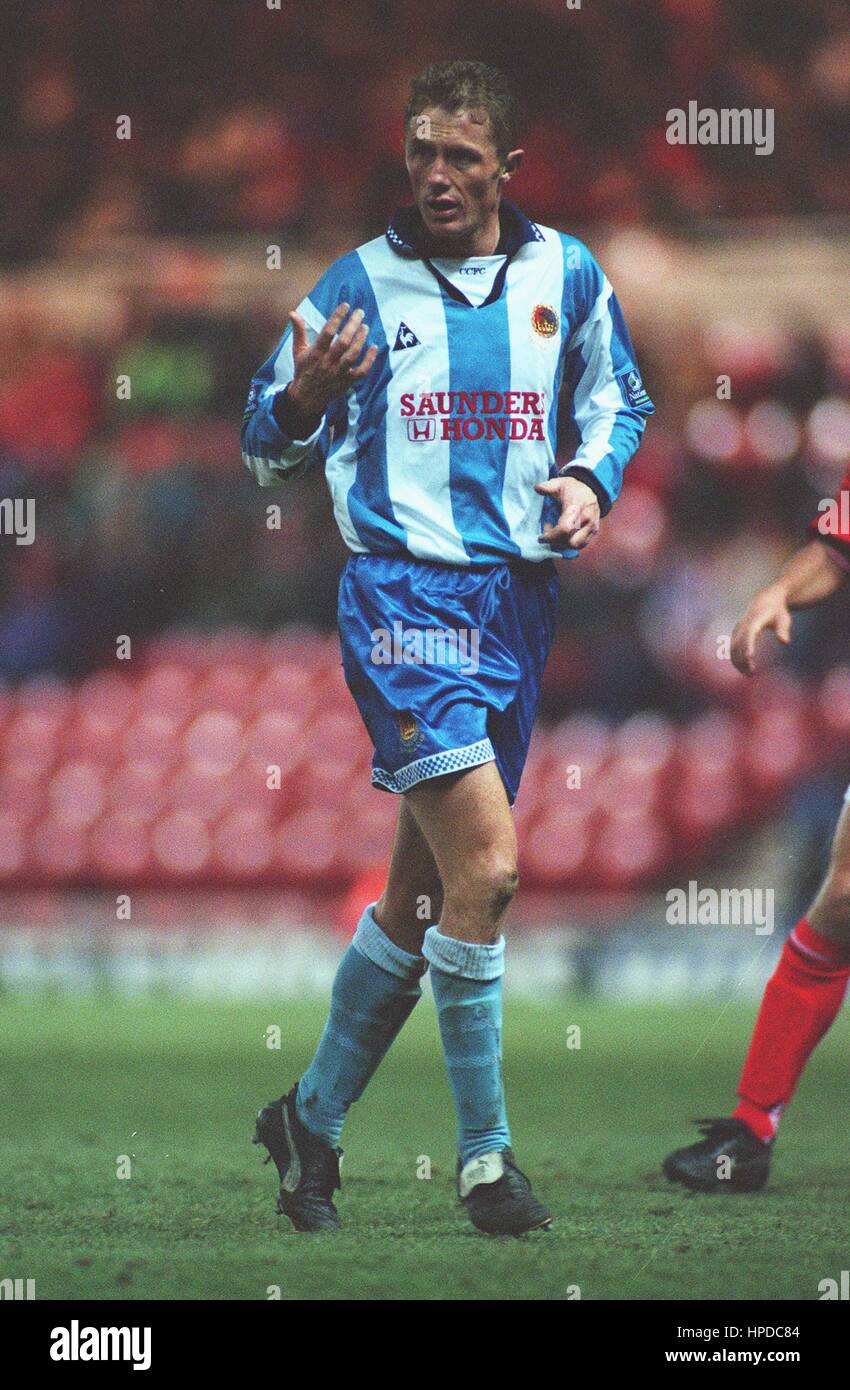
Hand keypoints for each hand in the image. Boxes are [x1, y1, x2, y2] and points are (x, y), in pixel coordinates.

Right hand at [288, 302, 377, 418]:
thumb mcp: (298, 351)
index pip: (327, 332)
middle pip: (343, 342)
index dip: (337, 317)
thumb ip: (299, 332)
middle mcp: (327, 363)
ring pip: (353, 355)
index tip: (345, 306)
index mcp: (315, 353)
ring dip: (361, 340)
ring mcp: (338, 373)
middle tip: (360, 313)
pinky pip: (361, 371)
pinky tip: (374, 347)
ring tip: (365, 327)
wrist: (307, 398)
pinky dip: (369, 360)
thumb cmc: (303, 370)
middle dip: (352, 325)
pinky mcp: (347, 382)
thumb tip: (293, 313)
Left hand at [535, 474, 600, 550]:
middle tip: (547, 534)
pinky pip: (581, 544)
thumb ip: (548, 486)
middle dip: (556, 542)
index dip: (551, 536)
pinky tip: (563, 537)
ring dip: (563, 544)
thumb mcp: (560, 483)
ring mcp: (592, 527)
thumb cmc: (573, 488)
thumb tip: (537, 488)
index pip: (565, 528)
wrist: (591, 490)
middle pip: (570, 541)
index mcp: (577, 507)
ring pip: (576, 545)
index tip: (541, 537)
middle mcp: (587, 519)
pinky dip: (569, 544)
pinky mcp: (594, 532)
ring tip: (555, 534)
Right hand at [730, 586, 791, 675]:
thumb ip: (783, 629)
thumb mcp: (783, 618)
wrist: (766, 600)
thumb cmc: (777, 611)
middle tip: (751, 674)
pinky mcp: (736, 633)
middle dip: (742, 659)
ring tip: (749, 674)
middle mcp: (743, 624)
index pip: (748, 633)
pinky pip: (733, 647)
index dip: (748, 645)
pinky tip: (744, 668)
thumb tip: (784, 641)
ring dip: (738, 661)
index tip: (750, 657)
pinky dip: (736, 658)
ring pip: (733, 647)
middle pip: (738, 643)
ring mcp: (738, 628)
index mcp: (754, 620)